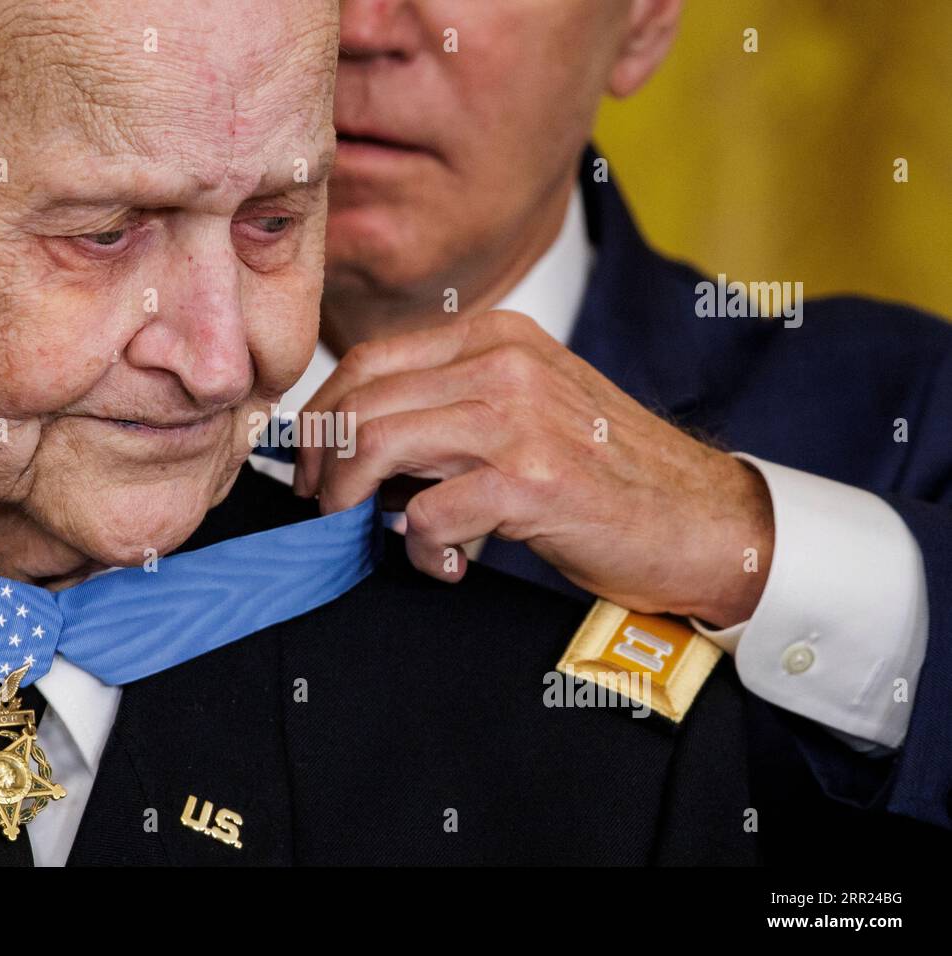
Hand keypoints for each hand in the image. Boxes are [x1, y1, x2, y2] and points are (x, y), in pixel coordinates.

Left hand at [294, 311, 774, 627]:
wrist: (705, 518)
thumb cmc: (608, 471)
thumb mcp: (527, 407)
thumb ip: (451, 405)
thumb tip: (353, 441)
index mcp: (495, 337)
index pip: (368, 359)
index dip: (322, 416)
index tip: (310, 463)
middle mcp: (504, 364)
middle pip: (361, 403)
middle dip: (321, 464)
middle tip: (325, 507)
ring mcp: (520, 419)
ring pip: (378, 445)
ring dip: (352, 501)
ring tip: (368, 533)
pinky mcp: (533, 482)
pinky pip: (425, 512)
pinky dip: (418, 548)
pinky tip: (445, 563)